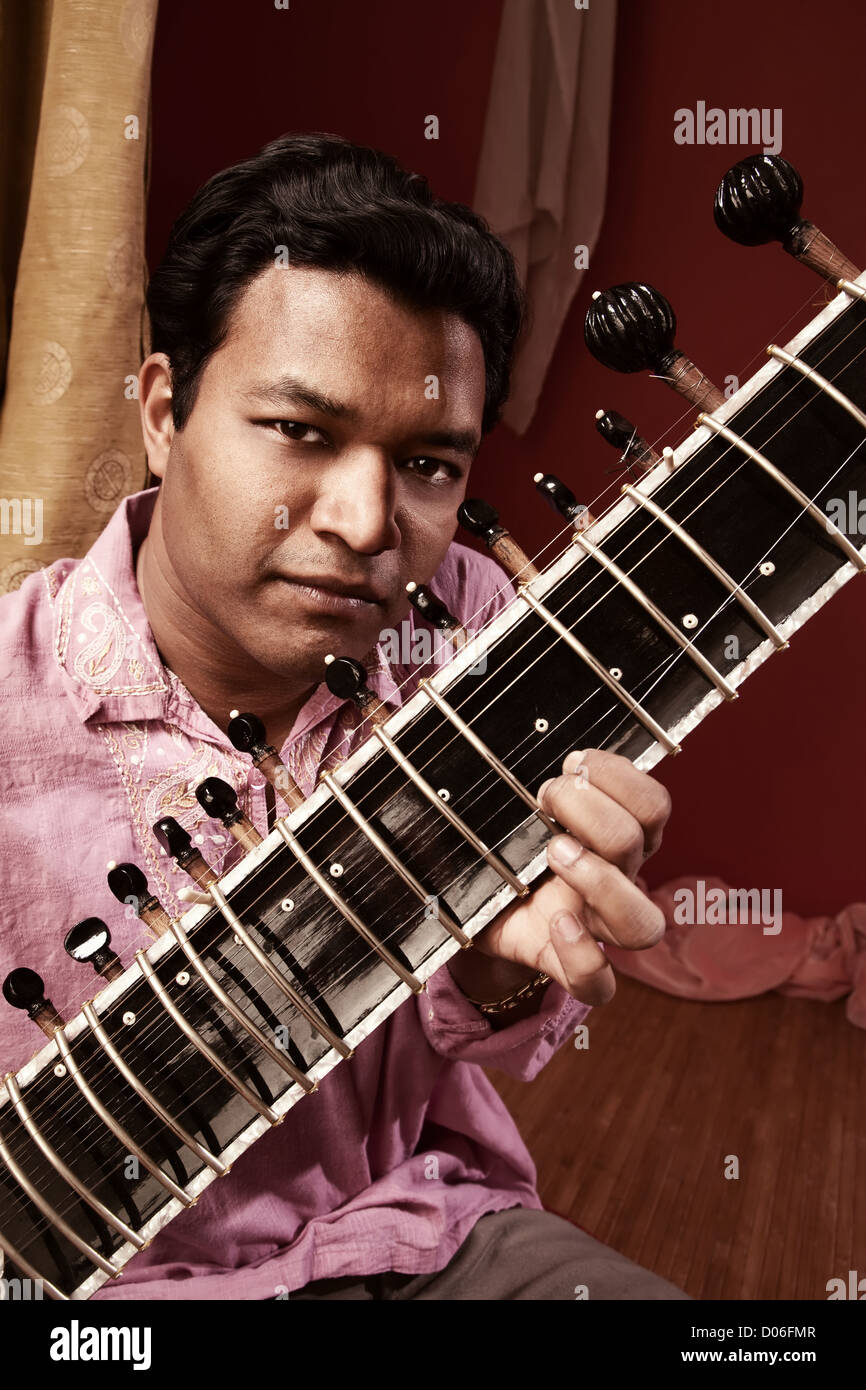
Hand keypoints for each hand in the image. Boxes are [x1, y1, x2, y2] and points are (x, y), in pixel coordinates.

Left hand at [450, 749, 670, 1009]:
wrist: (468, 910)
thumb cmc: (493, 847)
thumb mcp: (502, 804)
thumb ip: (506, 772)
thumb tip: (474, 717)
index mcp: (612, 836)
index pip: (653, 805)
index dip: (621, 777)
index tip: (572, 762)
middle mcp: (614, 879)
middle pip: (644, 845)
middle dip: (594, 811)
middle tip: (545, 799)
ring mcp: (593, 927)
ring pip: (644, 923)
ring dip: (603, 878)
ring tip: (552, 851)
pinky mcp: (562, 965)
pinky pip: (601, 985)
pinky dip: (586, 958)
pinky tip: (558, 924)